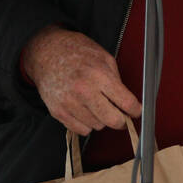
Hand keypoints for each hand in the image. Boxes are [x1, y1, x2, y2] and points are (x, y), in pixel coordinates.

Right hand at [20, 24, 141, 134]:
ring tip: (96, 104)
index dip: (136, 110)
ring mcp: (69, 103)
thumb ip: (117, 80)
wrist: (46, 52)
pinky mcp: (58, 112)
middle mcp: (84, 91)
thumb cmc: (76, 52)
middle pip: (113, 121)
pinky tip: (84, 109)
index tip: (136, 111)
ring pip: (98, 126)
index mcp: (99, 75)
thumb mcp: (104, 57)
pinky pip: (81, 130)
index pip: (126, 102)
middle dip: (121, 120)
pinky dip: (86, 123)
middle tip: (120, 113)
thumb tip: (127, 102)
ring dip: (101, 119)